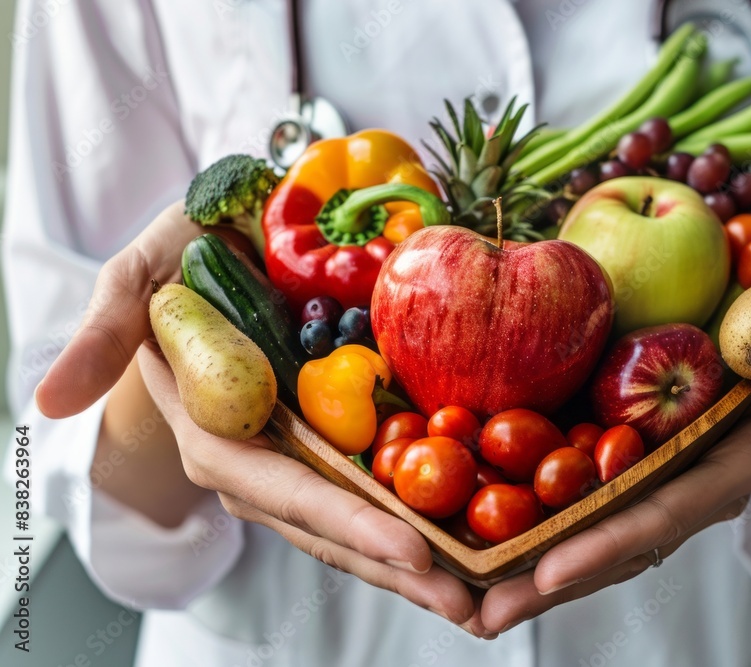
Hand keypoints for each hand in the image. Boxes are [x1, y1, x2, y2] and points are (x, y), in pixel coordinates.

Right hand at [36, 201, 488, 634]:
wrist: (227, 242)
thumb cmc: (182, 258)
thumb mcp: (138, 278)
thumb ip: (106, 333)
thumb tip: (43, 400)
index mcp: (215, 434)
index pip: (277, 489)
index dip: (338, 520)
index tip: (409, 548)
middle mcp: (264, 457)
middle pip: (332, 524)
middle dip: (398, 567)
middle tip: (473, 604)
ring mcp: (306, 450)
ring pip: (364, 516)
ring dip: (424, 557)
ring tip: (488, 593)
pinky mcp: (340, 432)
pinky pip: (384, 478)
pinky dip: (429, 507)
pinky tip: (481, 532)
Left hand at [477, 214, 750, 633]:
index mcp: (739, 443)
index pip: (679, 502)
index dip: (621, 537)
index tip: (551, 568)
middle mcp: (690, 460)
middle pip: (622, 530)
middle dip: (556, 573)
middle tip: (481, 610)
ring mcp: (653, 450)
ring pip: (591, 514)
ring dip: (528, 552)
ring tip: (460, 588)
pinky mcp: (621, 427)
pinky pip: (573, 469)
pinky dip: (527, 496)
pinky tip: (469, 514)